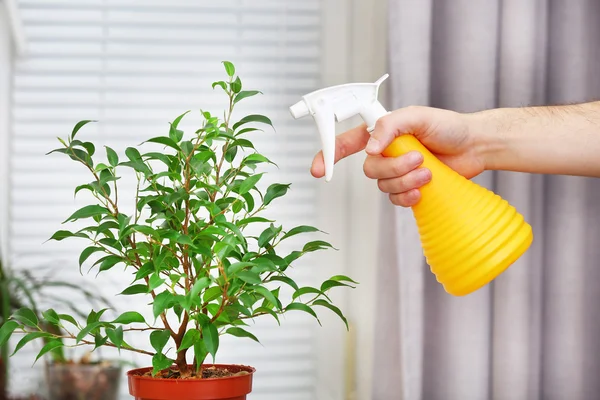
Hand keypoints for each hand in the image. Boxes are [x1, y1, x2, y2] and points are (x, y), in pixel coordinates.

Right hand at [310, 106, 487, 206]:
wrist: (474, 147)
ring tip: (428, 172)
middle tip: (419, 158)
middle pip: (369, 170)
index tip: (316, 169)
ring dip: (406, 181)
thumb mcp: (417, 116)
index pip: (346, 144)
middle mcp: (384, 153)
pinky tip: (422, 191)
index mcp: (380, 133)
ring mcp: (396, 172)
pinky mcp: (408, 188)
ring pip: (384, 186)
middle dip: (394, 168)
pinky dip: (408, 196)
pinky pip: (396, 200)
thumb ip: (390, 126)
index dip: (327, 155)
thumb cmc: (448, 126)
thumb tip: (370, 148)